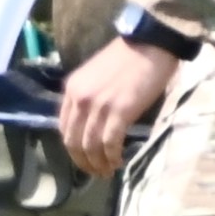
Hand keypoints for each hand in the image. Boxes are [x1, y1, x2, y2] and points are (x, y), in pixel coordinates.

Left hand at [58, 35, 178, 177]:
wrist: (151, 43)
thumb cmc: (128, 57)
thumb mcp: (96, 75)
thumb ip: (88, 97)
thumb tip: (92, 124)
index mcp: (72, 88)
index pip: (64, 127)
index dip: (73, 148)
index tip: (84, 158)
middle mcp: (80, 98)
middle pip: (74, 141)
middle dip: (83, 162)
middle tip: (95, 171)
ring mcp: (99, 106)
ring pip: (91, 146)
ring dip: (98, 163)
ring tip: (108, 171)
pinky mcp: (120, 112)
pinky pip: (110, 143)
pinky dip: (112, 157)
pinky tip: (118, 162)